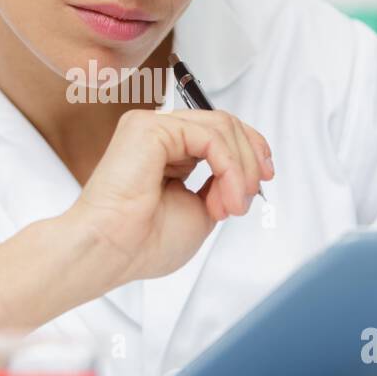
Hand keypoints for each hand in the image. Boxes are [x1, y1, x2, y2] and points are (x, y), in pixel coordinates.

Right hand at [67, 108, 273, 287]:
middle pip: (225, 124)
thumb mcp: (201, 212)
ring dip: (241, 169)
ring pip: (222, 126)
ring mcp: (152, 128)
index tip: (265, 177)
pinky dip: (228, 166)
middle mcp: (159, 136)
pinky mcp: (149, 127)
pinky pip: (209, 135)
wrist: (112, 251)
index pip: (219, 132)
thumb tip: (246, 177)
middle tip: (247, 197)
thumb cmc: (142, 243)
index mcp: (168, 154)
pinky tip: (222, 195)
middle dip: (250, 160)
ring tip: (233, 204)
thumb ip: (222, 187)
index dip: (250, 150)